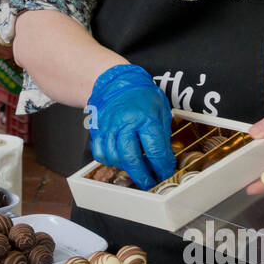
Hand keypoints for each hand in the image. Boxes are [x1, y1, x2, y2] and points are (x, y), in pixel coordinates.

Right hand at [87, 64, 173, 188]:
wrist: (117, 82)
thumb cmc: (140, 94)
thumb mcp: (161, 110)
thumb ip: (162, 135)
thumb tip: (165, 158)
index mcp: (145, 118)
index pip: (155, 150)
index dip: (162, 166)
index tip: (166, 172)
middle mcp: (124, 123)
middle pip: (132, 158)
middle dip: (143, 176)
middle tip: (151, 182)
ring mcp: (108, 127)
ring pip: (114, 158)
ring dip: (126, 169)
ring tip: (136, 170)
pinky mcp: (97, 130)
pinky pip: (100, 153)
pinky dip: (109, 160)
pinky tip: (119, 159)